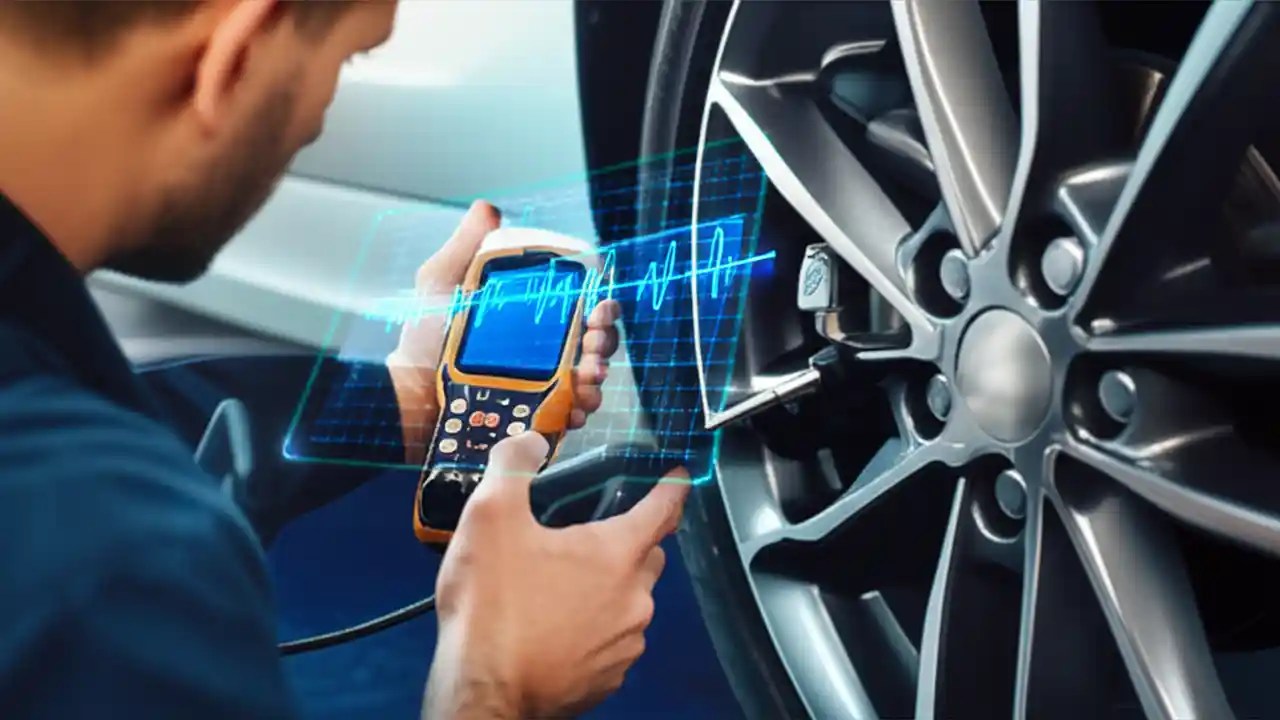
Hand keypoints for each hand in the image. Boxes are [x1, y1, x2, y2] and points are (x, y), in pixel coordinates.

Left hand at [386, 200, 621, 461]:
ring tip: (585, 378)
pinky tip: (573, 407)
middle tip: (592, 346)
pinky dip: (579, 412)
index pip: (578, 312)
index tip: (599, 308)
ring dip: (596, 378)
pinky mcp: (530, 420)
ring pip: (587, 382)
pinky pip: (567, 416)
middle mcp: (538, 355)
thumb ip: (466, 246)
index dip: (598, 309)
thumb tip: (488, 209)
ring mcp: (537, 389)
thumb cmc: (421, 342)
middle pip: (591, 346)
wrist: (407, 395)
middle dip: (603, 344)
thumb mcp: (441, 284)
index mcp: (527, 322)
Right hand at [423, 432, 689, 718]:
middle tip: (583, 538)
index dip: (672, 487)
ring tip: (557, 588)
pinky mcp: (608, 678)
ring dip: (607, 590)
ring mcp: (625, 643)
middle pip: (647, 556)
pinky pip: (612, 641)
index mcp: (617, 553)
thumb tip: (532, 442)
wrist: (483, 694)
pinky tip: (554, 628)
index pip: (664, 509)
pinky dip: (593, 630)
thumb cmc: (492, 608)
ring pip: (630, 601)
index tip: (678, 475)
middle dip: (628, 542)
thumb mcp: (490, 517)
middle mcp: (634, 599)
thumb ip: (513, 466)